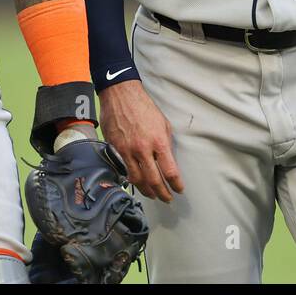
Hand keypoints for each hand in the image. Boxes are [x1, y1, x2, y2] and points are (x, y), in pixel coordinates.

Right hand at [99, 79, 182, 202]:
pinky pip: (125, 170)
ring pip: (137, 180)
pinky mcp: (116, 149)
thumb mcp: (163, 124)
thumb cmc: (144, 107)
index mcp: (159, 142)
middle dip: (162, 193)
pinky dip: (132, 179)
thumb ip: (166, 143)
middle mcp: (143, 149)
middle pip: (154, 180)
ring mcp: (128, 150)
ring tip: (153, 195)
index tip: (179, 189)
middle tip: (167, 199)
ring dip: (147, 191)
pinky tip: (137, 183)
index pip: (170, 171)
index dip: (176, 184)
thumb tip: (167, 160)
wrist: (121, 95)